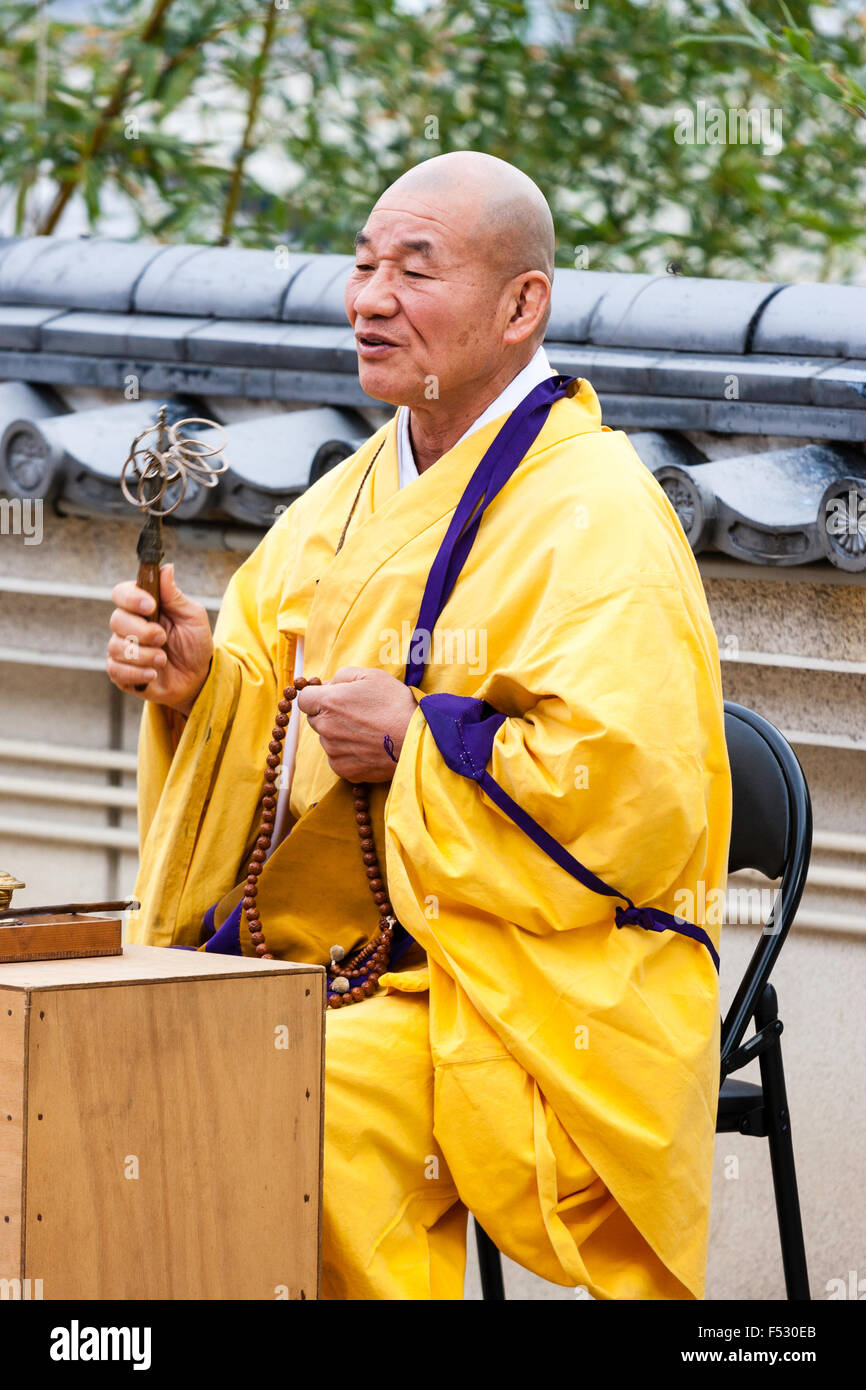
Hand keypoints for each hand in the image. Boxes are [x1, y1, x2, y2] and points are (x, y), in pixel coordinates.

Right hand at [107, 564, 213, 715]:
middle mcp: (128, 625)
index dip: (131, 598)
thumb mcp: (192, 617)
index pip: (121, 593)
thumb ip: (175, 596)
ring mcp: (122, 648)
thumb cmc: (195, 643)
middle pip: (116, 620)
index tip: (150, 606)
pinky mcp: (120, 671)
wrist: (198, 676)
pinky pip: (115, 670)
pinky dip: (137, 673)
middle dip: (142, 631)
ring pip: (116, 647)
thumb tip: (166, 568)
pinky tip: (153, 674)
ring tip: (163, 660)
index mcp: (143, 607)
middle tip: (163, 638)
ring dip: (144, 655)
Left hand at [297, 667, 418, 781]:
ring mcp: (333, 751)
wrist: (417, 740)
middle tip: (357, 714)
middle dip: (329, 715)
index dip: (318, 696)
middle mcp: (326, 728)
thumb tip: (326, 685)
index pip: (304, 698)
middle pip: (316, 720)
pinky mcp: (344, 770)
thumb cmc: (396, 704)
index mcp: (329, 702)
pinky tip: (368, 747)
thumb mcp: (371, 676)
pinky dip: (348, 753)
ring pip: (327, 740)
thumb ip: (342, 676)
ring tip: (367, 732)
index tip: (333, 698)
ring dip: (339, 735)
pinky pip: (338, 759)